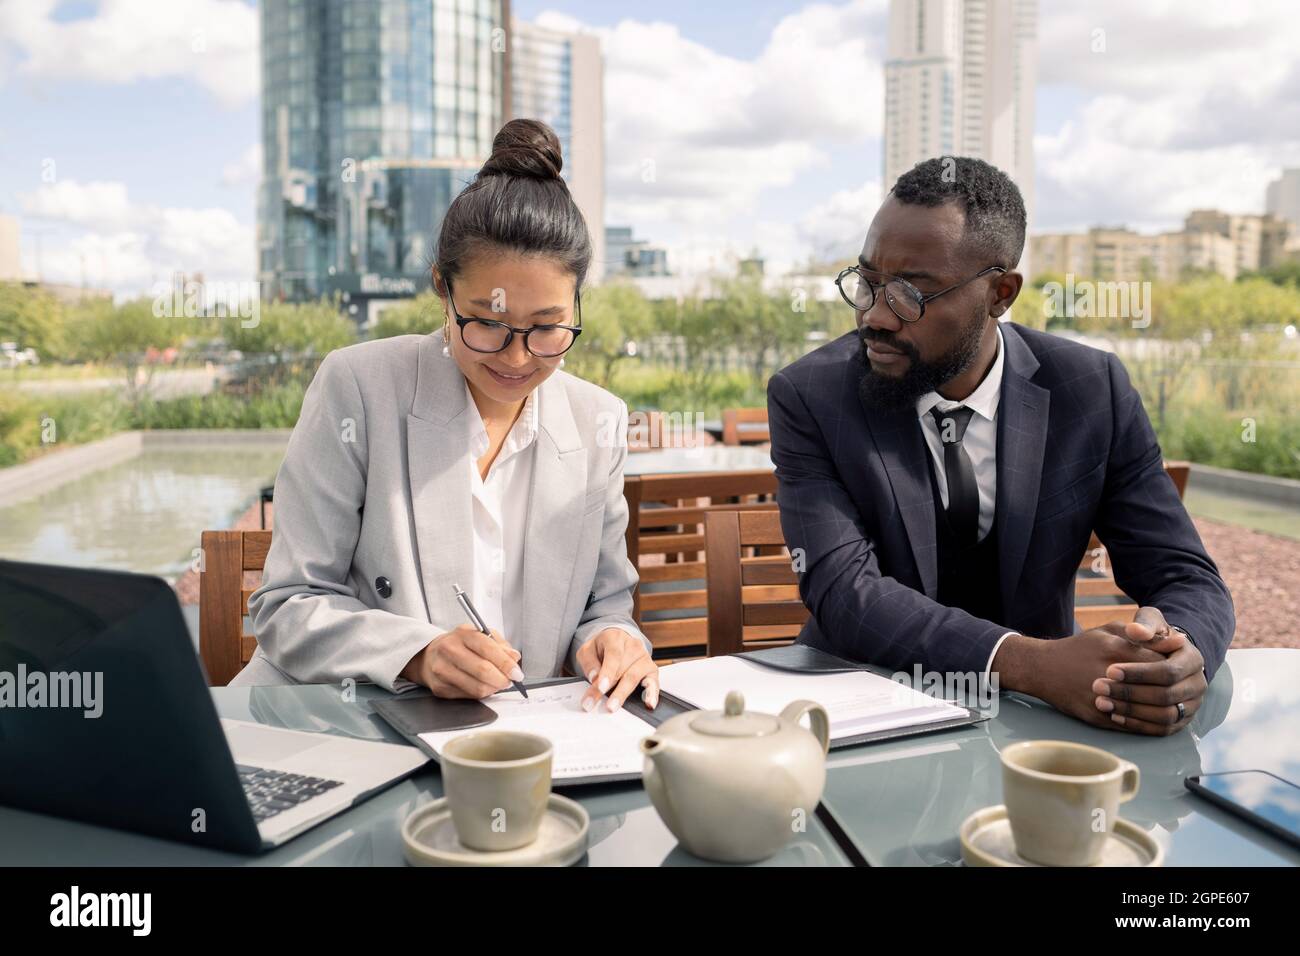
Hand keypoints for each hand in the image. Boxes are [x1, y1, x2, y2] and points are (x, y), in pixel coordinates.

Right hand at [400, 624, 523, 698]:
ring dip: (493, 689)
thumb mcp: (482, 636)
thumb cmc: (460, 645)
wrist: (430, 655)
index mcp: (463, 634)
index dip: (506, 664)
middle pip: (483, 671)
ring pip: (477, 687)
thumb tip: (514, 658)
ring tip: (497, 684)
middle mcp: (450, 650)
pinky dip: (481, 694)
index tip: (517, 673)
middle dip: (502, 679)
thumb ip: (500, 645)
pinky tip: (483, 686)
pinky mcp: (440, 688)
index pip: (488, 649)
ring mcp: (442, 670)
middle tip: (509, 681)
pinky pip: (469, 696)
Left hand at [575, 628, 658, 712]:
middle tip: (595, 702)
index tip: (600, 687)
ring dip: (622, 694)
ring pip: (635, 677)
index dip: (607, 672)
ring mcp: (644, 658)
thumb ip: (589, 663)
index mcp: (616, 637)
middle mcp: (633, 646)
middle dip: (609, 689)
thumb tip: (595, 678)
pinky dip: (652, 694)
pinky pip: (654, 683)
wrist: (616, 642)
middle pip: (623, 669)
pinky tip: (649, 703)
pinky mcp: (652, 670)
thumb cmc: (601, 648)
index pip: (614, 655)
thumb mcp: (587, 650)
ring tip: (612, 706)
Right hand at [999, 626, 1167, 730]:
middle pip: (1154, 688)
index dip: (1173, 666)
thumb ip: (1143, 634)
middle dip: (1171, 689)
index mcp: (1112, 650)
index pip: (1158, 663)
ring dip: (1161, 708)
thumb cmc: (1080, 647)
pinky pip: (1130, 725)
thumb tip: (1179, 641)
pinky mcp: (1095, 717)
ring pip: (1145, 711)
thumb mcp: (1109, 631)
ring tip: (1171, 703)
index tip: (1181, 667)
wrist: (1043, 669)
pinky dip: (1145, 722)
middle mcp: (1106, 675)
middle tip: (1180, 687)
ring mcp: (1100, 699)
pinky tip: (1154, 716)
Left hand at [1092, 606, 1206, 735]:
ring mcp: (1192, 705)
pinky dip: (1137, 724)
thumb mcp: (1150, 622)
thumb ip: (1144, 625)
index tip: (1110, 670)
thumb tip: (1136, 630)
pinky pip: (1161, 729)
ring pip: (1164, 716)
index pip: (1168, 671)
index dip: (1139, 673)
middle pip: (1166, 696)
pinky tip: (1114, 715)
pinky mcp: (1181, 721)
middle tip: (1099, 687)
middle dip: (1130, 693)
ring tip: (1102, 702)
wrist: (1162, 655)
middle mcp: (1198, 685)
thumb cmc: (1153, 636)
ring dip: (1131, 711)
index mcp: (1193, 660)